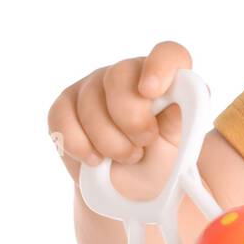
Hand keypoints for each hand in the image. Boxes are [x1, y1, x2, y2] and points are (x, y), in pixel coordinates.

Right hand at [46, 41, 195, 192]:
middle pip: (119, 75)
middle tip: (143, 143)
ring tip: (127, 157)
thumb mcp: (180, 148)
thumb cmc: (161, 163)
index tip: (151, 92)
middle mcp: (130, 74)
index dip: (159, 67)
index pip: (168, 54)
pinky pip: (61, 119)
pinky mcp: (65, 106)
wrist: (129, 189)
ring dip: (109, 142)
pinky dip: (79, 146)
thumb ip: (183, 123)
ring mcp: (94, 86)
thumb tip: (180, 103)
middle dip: (131, 118)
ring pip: (90, 103)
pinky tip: (96, 159)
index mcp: (168, 78)